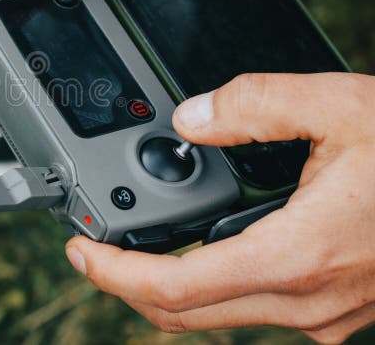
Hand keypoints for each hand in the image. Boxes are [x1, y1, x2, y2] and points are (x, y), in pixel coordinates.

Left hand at [65, 72, 374, 343]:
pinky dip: (212, 284)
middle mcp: (306, 301)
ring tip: (137, 245)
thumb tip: (191, 117)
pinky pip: (256, 307)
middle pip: (185, 313)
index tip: (81, 249)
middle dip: (126, 283)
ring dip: (167, 285)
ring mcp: (324, 315)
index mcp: (296, 256)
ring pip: (219, 315)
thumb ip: (254, 104)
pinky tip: (204, 249)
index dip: (113, 273)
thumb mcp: (338, 107)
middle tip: (94, 248)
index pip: (174, 288)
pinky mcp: (337, 310)